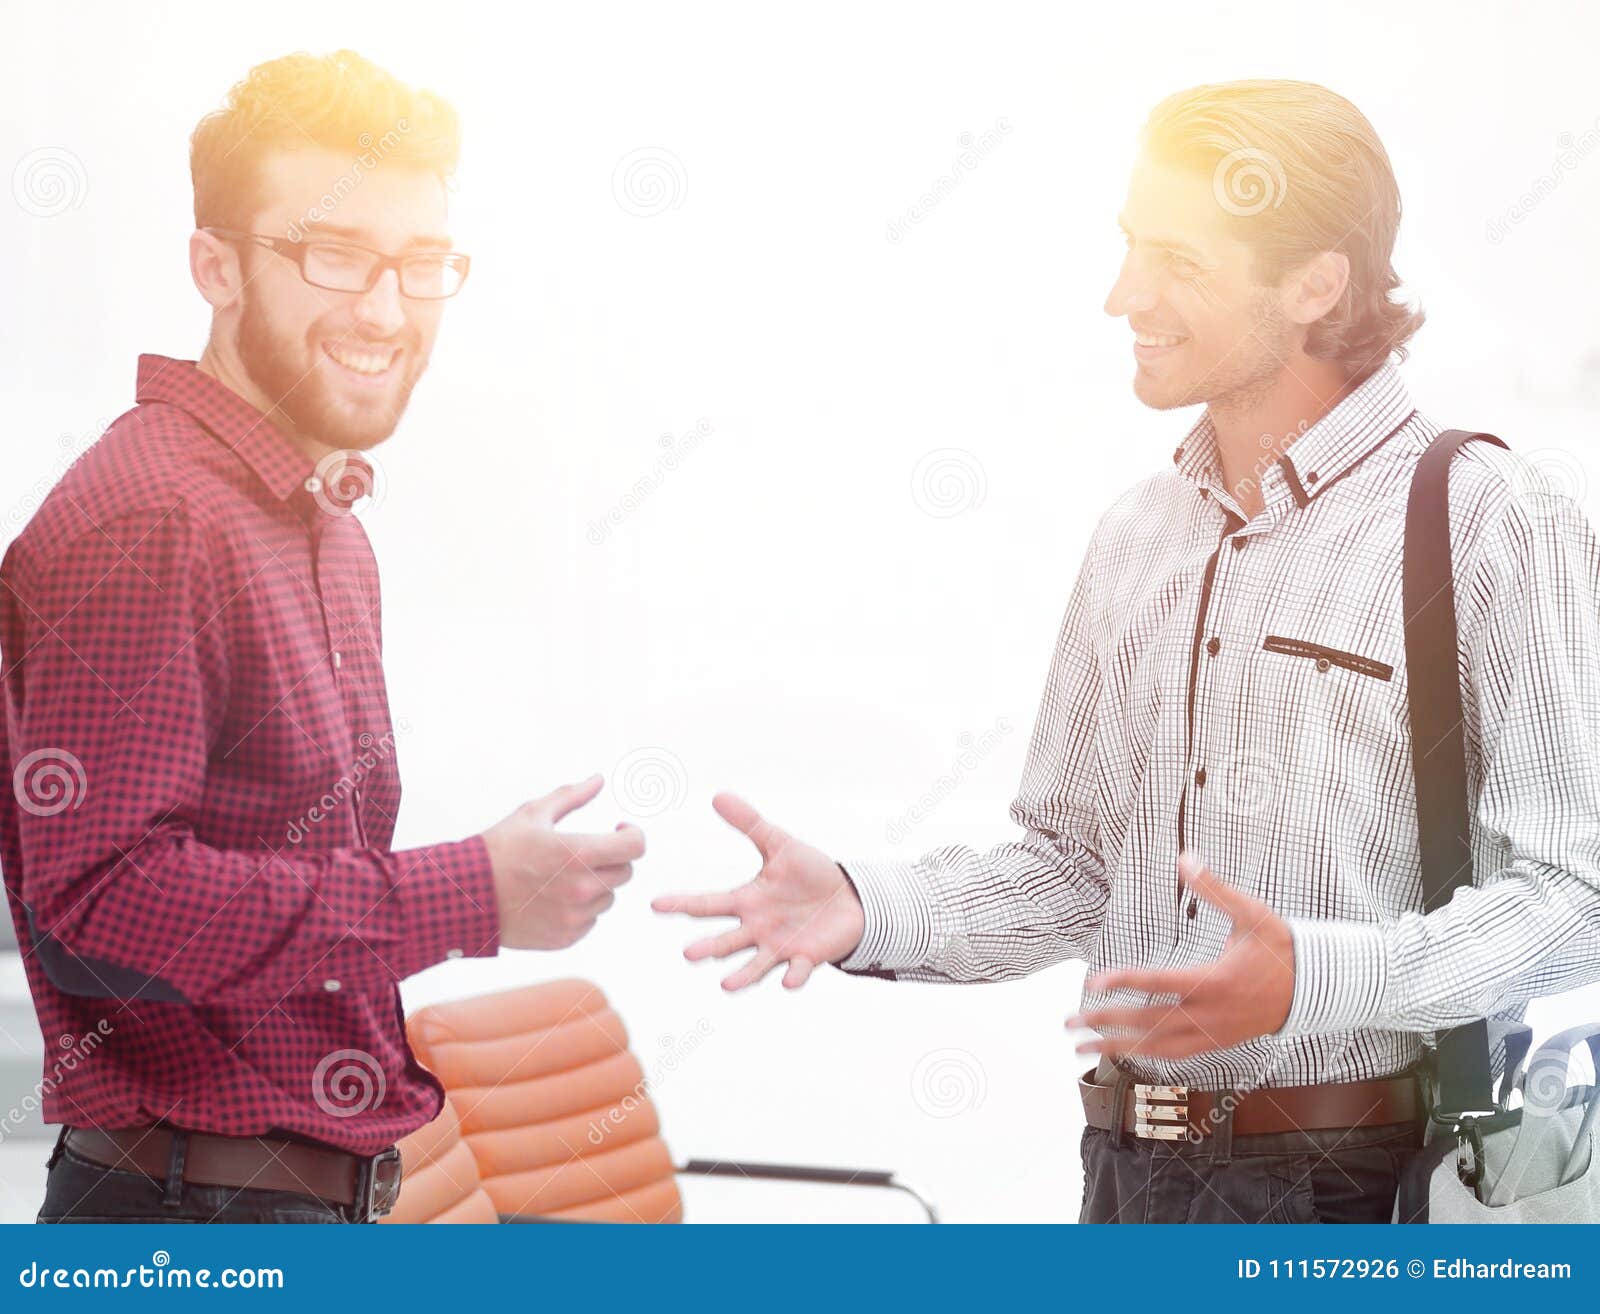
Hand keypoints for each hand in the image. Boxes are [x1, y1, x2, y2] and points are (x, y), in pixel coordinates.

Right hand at [482, 774, 644, 949]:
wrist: (466, 896)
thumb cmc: (498, 851)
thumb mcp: (532, 814)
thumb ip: (571, 796)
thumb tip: (598, 780)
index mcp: (579, 853)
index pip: (635, 846)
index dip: (632, 835)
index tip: (618, 831)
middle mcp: (583, 888)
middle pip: (624, 871)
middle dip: (611, 858)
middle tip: (583, 853)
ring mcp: (575, 917)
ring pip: (607, 897)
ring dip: (595, 885)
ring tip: (560, 877)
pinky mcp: (566, 937)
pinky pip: (589, 920)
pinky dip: (579, 910)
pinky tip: (551, 898)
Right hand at [652, 793, 863, 989]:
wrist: (850, 898)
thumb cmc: (810, 872)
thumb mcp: (780, 844)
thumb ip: (750, 823)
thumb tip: (717, 796)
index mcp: (747, 901)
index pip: (708, 904)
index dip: (682, 904)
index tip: (656, 904)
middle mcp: (757, 928)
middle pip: (727, 941)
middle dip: (709, 948)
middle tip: (689, 954)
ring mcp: (780, 946)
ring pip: (755, 965)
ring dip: (742, 976)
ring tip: (726, 986)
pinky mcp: (806, 958)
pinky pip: (797, 971)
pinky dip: (792, 977)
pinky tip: (788, 981)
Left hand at [1066, 852, 1294, 1059]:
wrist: (1316, 990)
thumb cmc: (1281, 948)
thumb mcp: (1252, 913)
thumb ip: (1216, 887)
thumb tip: (1186, 857)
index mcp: (1214, 982)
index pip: (1159, 984)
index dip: (1124, 982)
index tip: (1093, 982)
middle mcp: (1209, 1015)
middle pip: (1147, 1023)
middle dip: (1104, 1024)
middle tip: (1068, 1023)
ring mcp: (1212, 1035)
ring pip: (1156, 1048)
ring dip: (1116, 1048)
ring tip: (1081, 1047)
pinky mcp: (1216, 1044)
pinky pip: (1173, 1055)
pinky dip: (1144, 1055)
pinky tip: (1120, 1052)